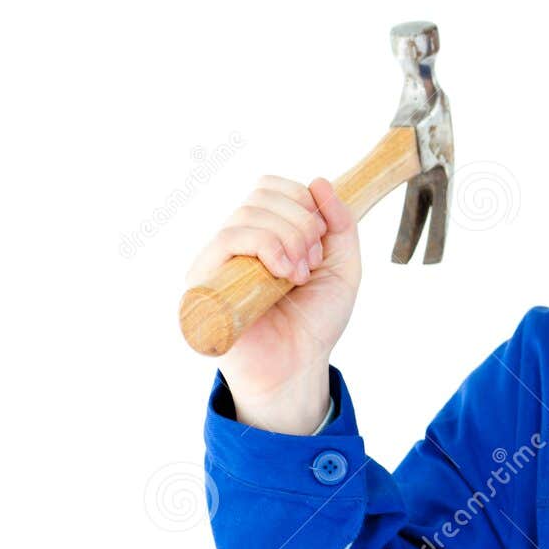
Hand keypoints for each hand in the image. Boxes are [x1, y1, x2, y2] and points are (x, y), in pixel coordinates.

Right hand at [185, 175, 361, 431]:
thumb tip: (318, 181)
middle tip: (313, 261)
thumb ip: (341, 223)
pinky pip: (227, 240)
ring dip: (287, 238)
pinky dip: (265, 246)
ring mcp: (217, 262)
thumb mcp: (343, 266)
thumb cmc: (315, 320)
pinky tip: (283, 274)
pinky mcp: (204, 283)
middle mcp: (236, 243)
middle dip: (300, 223)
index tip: (322, 240)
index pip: (271, 188)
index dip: (301, 201)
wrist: (298, 367)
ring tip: (299, 275)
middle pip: (261, 196)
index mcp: (264, 233)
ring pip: (246, 215)